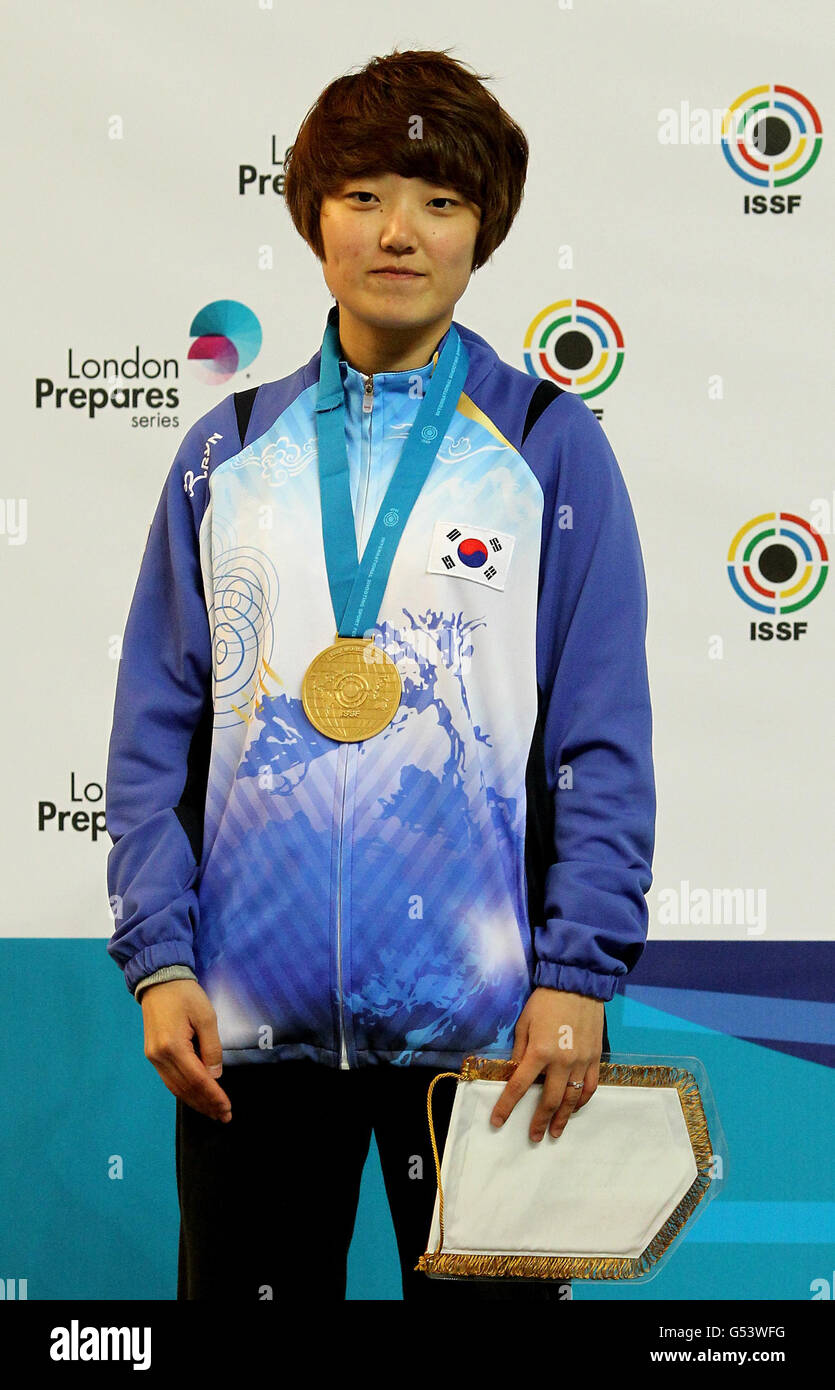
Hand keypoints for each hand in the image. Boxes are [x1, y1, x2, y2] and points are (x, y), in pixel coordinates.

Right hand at [141, 979, 231, 1122]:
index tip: (227, 1108)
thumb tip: (215, 1075)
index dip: (213, 1096)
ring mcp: (153, 1057)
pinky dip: (184, 1091)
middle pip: (185, 1089)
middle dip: (205, 1104)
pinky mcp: (152, 1055)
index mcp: (173, 1046)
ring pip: (175, 1088)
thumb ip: (212, 1048)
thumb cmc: (185, 994)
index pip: (198, 1079)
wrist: (158, 980)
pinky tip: (196, 1096)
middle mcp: (159, 1056)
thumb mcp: (206, 1016)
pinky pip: (169, 1079)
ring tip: (212, 1111)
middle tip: (223, 1116)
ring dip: (195, 1101)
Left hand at [489, 988, 603, 1141]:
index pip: (519, 1086)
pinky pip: (590, 1086)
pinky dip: (583, 1101)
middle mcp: (562, 1062)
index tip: (498, 1121)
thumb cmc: (546, 1002)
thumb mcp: (524, 1023)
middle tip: (534, 1136)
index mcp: (539, 1052)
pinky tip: (575, 1108)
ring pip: (573, 1099)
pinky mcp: (595, 1058)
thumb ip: (519, 1051)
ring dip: (563, 1118)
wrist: (578, 985)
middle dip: (540, 1121)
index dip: (507, 1106)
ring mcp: (581, 1061)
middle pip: (550, 1100)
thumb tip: (515, 1073)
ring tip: (555, 1132)